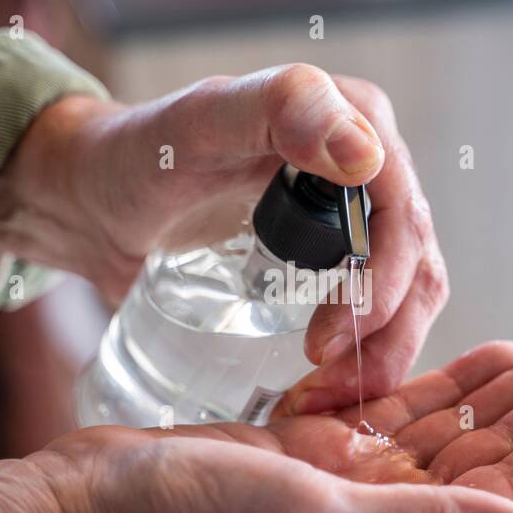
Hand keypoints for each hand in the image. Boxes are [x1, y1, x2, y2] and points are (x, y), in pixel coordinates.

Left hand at [0, 65, 446, 413]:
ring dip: (381, 358)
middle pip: (416, 267)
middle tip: (325, 393)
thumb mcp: (197, 124)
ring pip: (407, 300)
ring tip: (324, 403)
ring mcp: (356, 222)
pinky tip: (323, 395)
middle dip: (386, 338)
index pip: (404, 217)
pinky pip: (377, 317)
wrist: (96, 202)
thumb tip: (366, 154)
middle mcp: (370, 170)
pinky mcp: (336, 265)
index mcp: (357, 121)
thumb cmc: (137, 156)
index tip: (324, 346)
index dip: (382, 287)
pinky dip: (363, 361)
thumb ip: (281, 109)